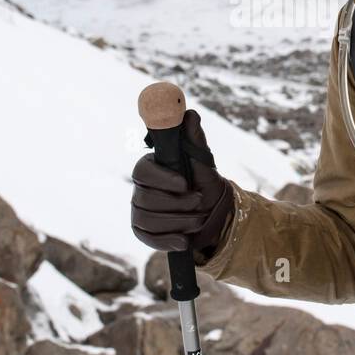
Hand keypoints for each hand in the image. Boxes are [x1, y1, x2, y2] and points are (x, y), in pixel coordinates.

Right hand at [131, 109, 231, 255]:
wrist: (214, 214)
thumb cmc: (206, 184)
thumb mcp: (204, 163)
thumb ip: (195, 140)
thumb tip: (189, 114)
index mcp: (151, 167)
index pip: (142, 171)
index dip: (161, 178)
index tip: (183, 183)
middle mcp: (140, 188)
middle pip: (145, 199)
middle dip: (176, 203)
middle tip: (199, 201)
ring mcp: (139, 211)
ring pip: (147, 219)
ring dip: (178, 221)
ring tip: (199, 219)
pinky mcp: (144, 232)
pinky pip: (148, 238)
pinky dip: (168, 240)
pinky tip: (184, 240)